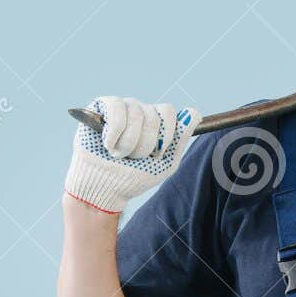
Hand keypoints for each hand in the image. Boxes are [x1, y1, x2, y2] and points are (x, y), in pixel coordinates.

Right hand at [64, 97, 199, 214]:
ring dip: (128, 143)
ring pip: (136, 114)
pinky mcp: (102, 107)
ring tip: (118, 154)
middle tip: (133, 158)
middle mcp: (140, 111)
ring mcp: (122, 107)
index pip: (169, 111)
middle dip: (144, 146)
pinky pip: (117, 108)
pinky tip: (108, 144)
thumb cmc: (133, 177)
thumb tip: (193, 113)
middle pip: (153, 117)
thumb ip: (181, 139)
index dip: (165, 135)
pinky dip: (114, 132)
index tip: (156, 154)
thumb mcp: (165, 163)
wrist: (104, 189)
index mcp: (156, 122)